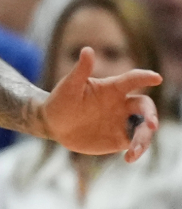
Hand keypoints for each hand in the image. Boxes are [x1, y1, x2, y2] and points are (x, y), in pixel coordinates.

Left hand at [41, 46, 160, 159]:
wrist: (53, 124)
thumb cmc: (60, 100)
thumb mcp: (69, 86)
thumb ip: (81, 70)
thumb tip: (87, 50)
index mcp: (112, 88)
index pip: (133, 80)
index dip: (145, 77)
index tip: (156, 78)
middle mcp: (122, 104)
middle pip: (145, 107)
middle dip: (151, 115)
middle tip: (152, 125)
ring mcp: (122, 122)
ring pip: (143, 128)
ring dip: (144, 139)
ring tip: (134, 151)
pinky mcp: (119, 138)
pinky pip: (134, 145)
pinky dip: (136, 151)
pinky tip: (129, 158)